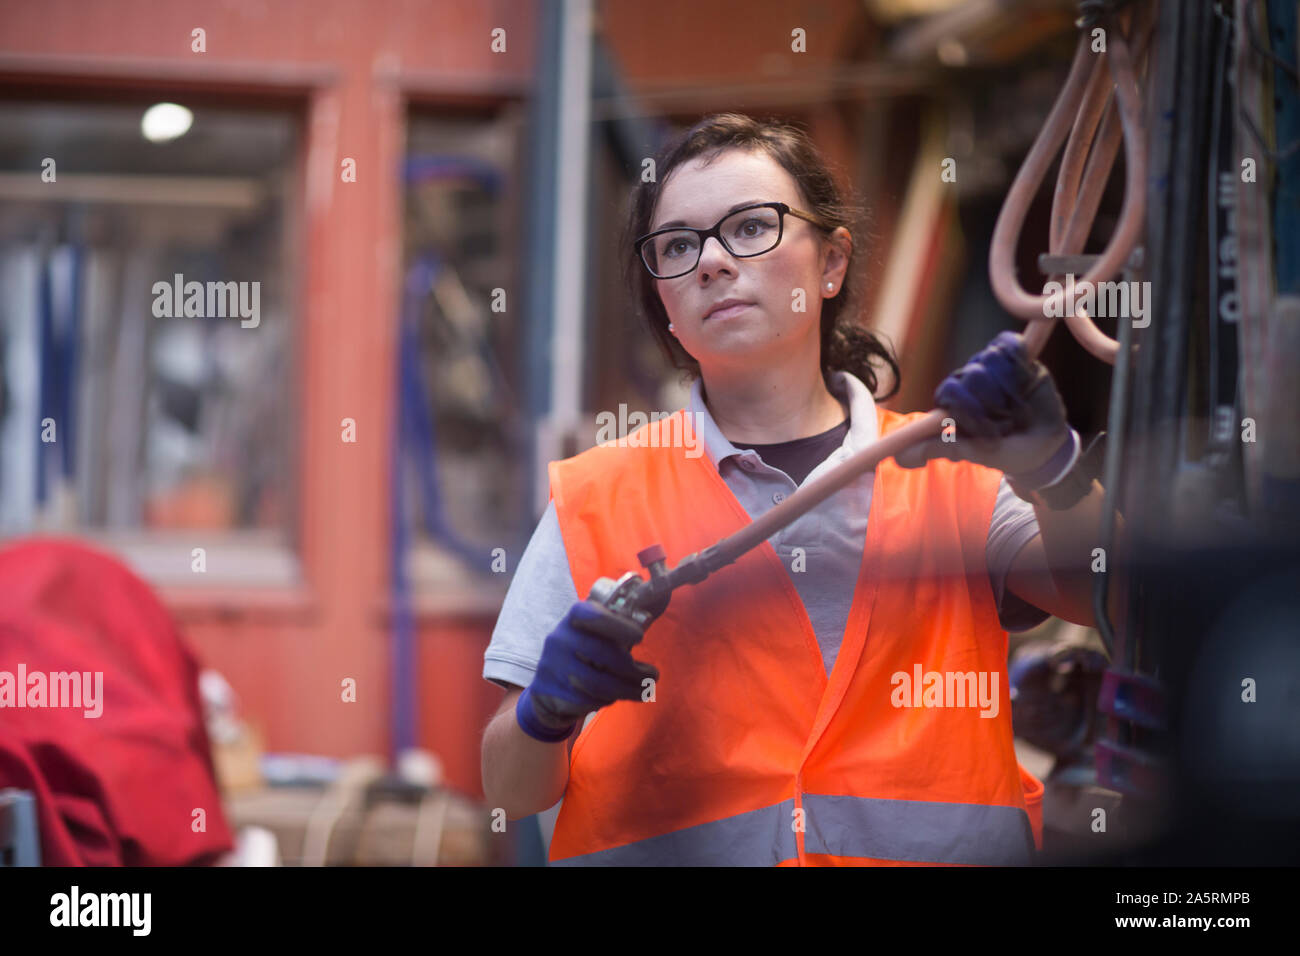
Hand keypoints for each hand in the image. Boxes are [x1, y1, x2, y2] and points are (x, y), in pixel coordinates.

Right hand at [516, 600, 659, 742]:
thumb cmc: (587, 654)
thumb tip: (652, 615)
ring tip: (644, 690)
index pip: (594, 615)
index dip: (618, 626)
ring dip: (627, 689)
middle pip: (601, 654)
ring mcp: (552, 664)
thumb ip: (620, 630)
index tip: (640, 637)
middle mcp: (560, 637)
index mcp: (576, 617)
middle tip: (654, 676)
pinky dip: (607, 700)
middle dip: (632, 668)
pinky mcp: (548, 690)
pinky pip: (586, 699)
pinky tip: (617, 697)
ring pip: (596, 682)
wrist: (549, 688)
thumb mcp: (599, 635)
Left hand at [894, 331, 1074, 481]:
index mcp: (953, 402)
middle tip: (1007, 422)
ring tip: (1019, 407)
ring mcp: (992, 367)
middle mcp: (969, 381)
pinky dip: (1018, 361)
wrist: (1046, 447)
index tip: (987, 431)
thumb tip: (898, 458)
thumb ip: (941, 448)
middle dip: (993, 403)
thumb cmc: (1006, 452)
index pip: (950, 392)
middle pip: (971, 374)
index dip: (969, 409)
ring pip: (990, 359)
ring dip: (1009, 387)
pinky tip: (1025, 379)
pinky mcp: (1015, 357)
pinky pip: (1009, 344)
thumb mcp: (975, 453)